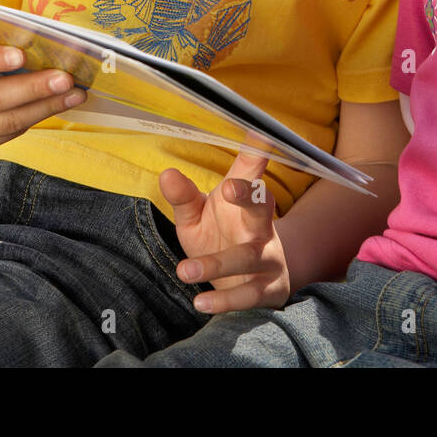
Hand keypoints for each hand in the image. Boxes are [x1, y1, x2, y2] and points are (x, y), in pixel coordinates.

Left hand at [160, 151, 289, 313]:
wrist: (253, 280)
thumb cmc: (220, 237)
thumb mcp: (197, 216)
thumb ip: (184, 197)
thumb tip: (167, 174)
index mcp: (245, 200)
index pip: (251, 173)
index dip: (256, 154)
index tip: (259, 133)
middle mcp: (261, 224)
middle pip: (262, 205)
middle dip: (247, 194)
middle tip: (226, 186)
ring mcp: (268, 256)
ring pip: (249, 256)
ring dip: (218, 263)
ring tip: (184, 270)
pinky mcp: (269, 289)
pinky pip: (250, 294)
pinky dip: (225, 300)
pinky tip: (200, 302)